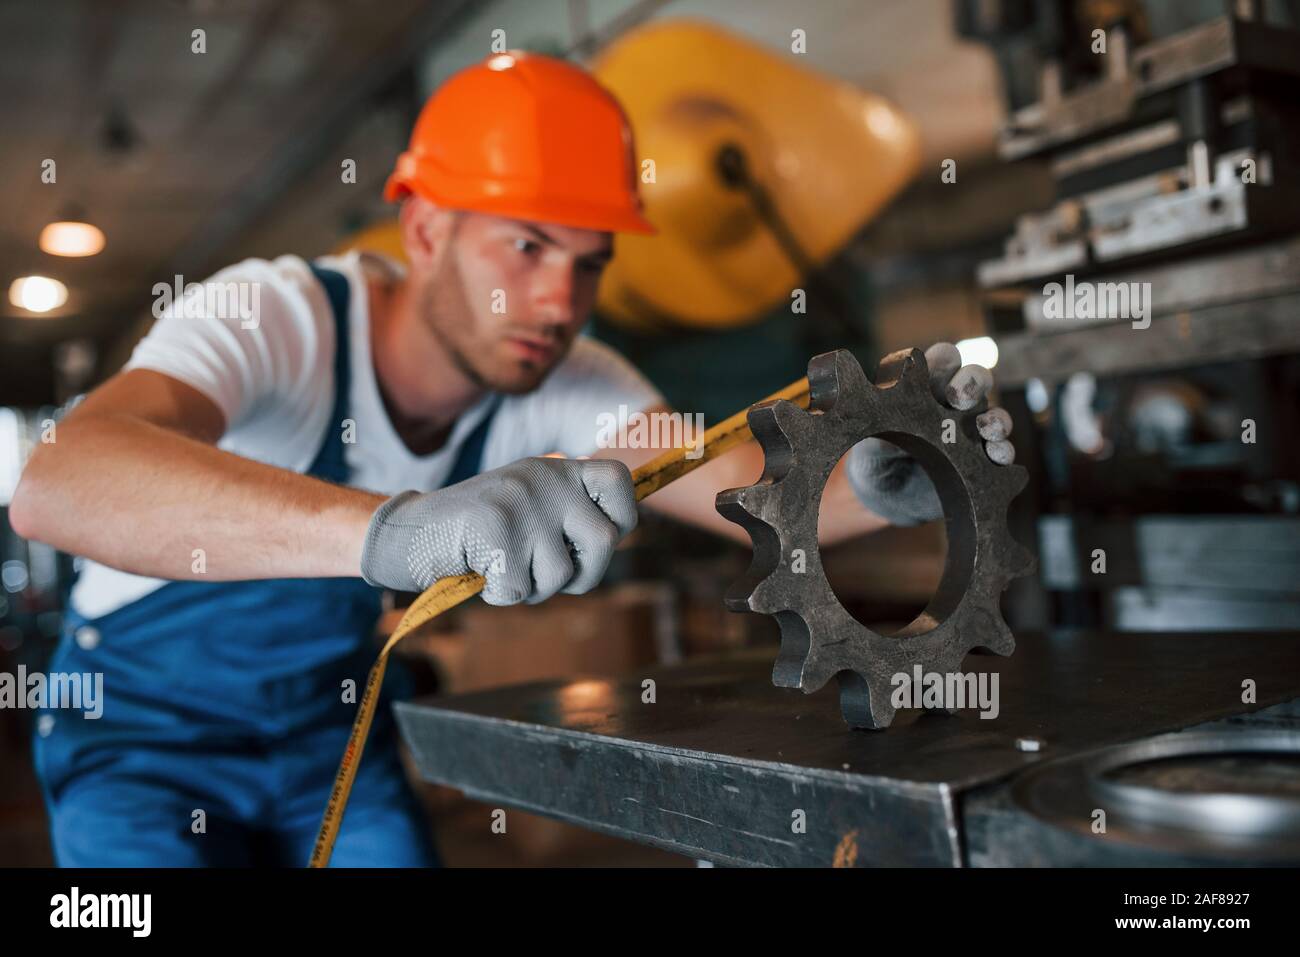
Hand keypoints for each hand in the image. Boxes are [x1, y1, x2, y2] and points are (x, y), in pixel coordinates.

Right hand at [360, 457, 637, 604]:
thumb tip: (614, 535)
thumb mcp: (529, 507)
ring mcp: (521, 502)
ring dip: (532, 588)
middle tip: (547, 577)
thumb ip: (568, 515)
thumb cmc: (478, 531)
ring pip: (560, 574)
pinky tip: (481, 573)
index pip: (618, 481)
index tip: (591, 541)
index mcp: (557, 470)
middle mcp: (545, 479)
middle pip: (605, 540)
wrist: (411, 530)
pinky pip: (520, 588)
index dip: (622, 518)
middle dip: (583, 575)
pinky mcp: (496, 528)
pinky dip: (500, 594)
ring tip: (502, 567)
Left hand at [845, 342, 1014, 526]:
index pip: (941, 362)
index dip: (944, 362)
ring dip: (995, 419)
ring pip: (995, 415)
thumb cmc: (874, 459)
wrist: (886, 498)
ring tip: (985, 429)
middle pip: (974, 380)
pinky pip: (1002, 452)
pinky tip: (996, 456)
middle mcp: (952, 405)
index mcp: (924, 388)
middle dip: (972, 383)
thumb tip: (894, 437)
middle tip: (959, 398)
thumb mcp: (869, 449)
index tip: (937, 375)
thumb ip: (880, 439)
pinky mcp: (983, 462)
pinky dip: (1003, 452)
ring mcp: (971, 432)